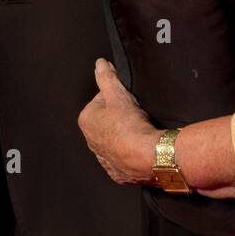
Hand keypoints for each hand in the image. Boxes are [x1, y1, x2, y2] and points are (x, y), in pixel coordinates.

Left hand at [78, 60, 159, 184]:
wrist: (148, 156)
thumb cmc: (130, 126)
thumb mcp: (118, 94)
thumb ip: (107, 77)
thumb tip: (100, 64)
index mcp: (86, 120)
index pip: (101, 100)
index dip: (117, 98)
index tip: (127, 101)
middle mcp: (90, 141)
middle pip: (108, 120)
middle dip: (120, 116)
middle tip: (134, 116)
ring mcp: (103, 158)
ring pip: (116, 138)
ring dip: (125, 133)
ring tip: (139, 130)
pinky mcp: (117, 171)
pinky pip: (124, 156)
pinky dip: (131, 151)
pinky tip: (140, 146)